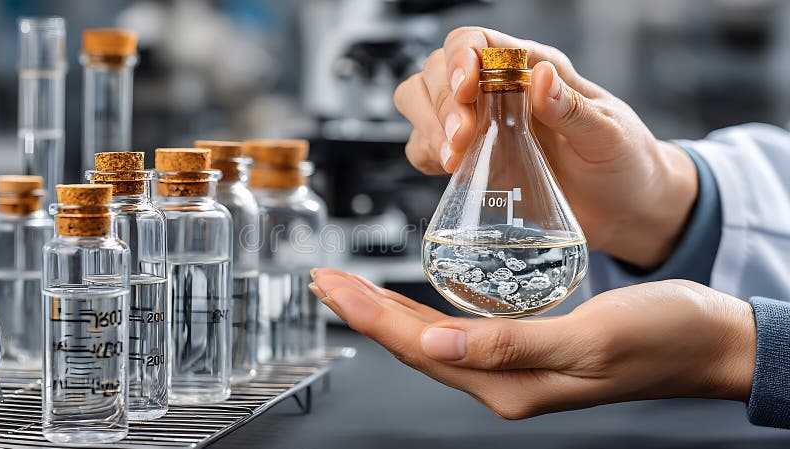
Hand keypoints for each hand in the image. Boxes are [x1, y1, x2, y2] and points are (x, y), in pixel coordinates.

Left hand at [310, 268, 755, 418]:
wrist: (705, 342)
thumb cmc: (661, 337)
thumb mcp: (590, 338)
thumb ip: (513, 345)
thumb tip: (438, 347)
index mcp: (510, 383)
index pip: (420, 348)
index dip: (369, 316)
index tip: (330, 286)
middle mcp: (503, 381)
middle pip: (417, 345)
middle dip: (366, 312)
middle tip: (325, 281)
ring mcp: (515, 368)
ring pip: (435, 340)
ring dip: (390, 313)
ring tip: (353, 289)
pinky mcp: (529, 350)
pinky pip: (464, 335)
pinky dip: (430, 315)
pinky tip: (417, 304)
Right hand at [394, 27, 697, 268]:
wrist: (625, 210)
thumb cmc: (624, 162)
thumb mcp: (609, 134)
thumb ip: (572, 109)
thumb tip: (539, 77)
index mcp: (531, 69)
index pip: (476, 42)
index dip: (460, 59)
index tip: (465, 90)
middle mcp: (499, 93)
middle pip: (437, 72)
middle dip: (440, 103)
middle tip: (462, 139)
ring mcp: (481, 127)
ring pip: (421, 103)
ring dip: (428, 127)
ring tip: (454, 157)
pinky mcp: (471, 162)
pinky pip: (425, 147)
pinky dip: (426, 154)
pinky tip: (450, 170)